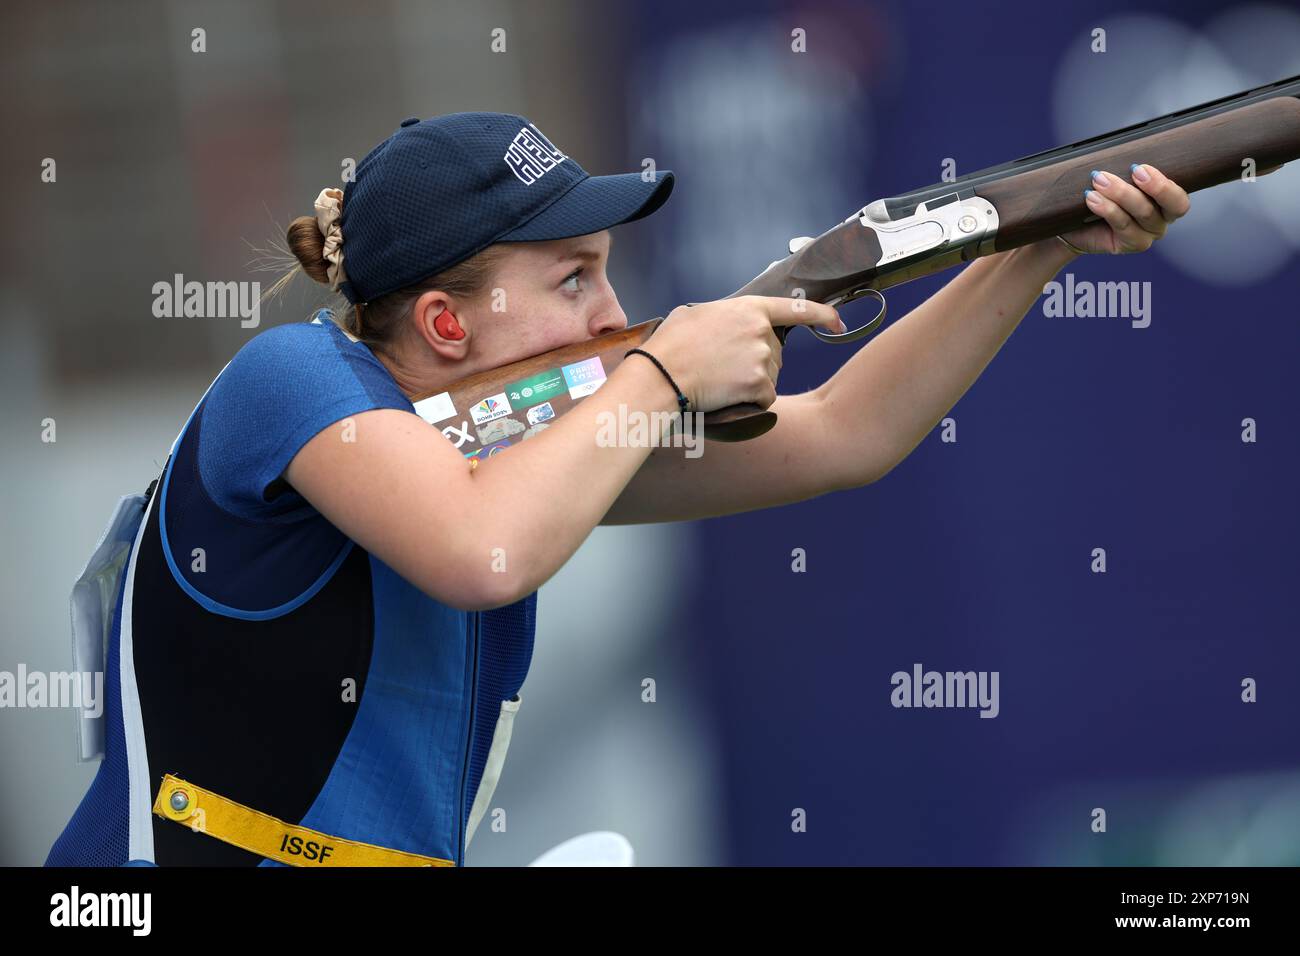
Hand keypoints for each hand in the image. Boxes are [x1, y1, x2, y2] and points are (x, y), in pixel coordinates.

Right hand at [646, 295, 843, 412]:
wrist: (661, 377)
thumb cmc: (669, 348)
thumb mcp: (694, 315)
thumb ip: (719, 316)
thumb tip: (719, 323)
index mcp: (748, 308)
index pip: (797, 309)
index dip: (822, 315)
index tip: (838, 322)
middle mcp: (761, 330)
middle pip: (775, 352)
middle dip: (756, 362)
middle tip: (722, 367)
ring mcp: (762, 357)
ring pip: (769, 376)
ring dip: (750, 383)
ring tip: (719, 381)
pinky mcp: (759, 384)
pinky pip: (764, 398)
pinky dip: (750, 402)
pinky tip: (727, 395)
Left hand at [1058, 163, 1190, 254]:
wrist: (1074, 226)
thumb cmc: (1100, 196)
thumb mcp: (1117, 178)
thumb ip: (1127, 168)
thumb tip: (1126, 150)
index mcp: (1167, 201)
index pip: (1180, 196)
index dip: (1165, 183)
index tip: (1141, 167)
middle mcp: (1162, 220)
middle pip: (1172, 205)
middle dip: (1154, 186)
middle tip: (1133, 169)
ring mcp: (1148, 234)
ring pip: (1144, 213)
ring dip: (1121, 193)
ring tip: (1099, 181)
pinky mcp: (1130, 244)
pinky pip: (1123, 225)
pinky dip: (1108, 209)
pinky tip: (1093, 199)